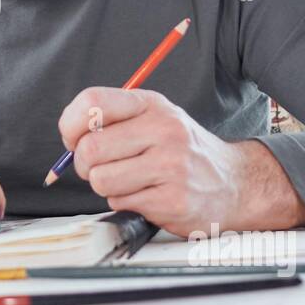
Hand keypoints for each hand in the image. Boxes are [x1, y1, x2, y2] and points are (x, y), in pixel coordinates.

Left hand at [56, 87, 304, 236]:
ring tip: (129, 181)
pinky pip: (120, 203)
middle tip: (100, 167)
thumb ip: (113, 121)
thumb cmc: (183, 151)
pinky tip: (147, 194)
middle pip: (89, 148)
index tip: (73, 139)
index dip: (70, 125)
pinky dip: (125, 202)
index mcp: (152, 105)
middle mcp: (163, 130)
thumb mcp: (155, 119)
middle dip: (84, 164)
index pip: (92, 102)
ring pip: (100, 180)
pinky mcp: (172, 200)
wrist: (235, 182)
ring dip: (106, 186)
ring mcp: (170, 166)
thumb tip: (69, 138)